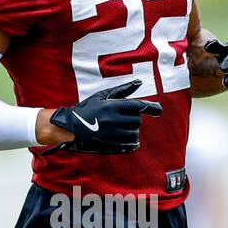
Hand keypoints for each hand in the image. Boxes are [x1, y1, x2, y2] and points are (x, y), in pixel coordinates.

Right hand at [47, 80, 162, 153]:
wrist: (69, 127)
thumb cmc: (86, 108)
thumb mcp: (102, 96)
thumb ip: (123, 90)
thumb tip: (140, 82)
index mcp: (111, 107)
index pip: (137, 107)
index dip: (150, 108)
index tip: (159, 110)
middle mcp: (113, 121)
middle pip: (137, 120)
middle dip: (134, 118)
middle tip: (124, 117)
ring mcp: (111, 135)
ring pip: (134, 134)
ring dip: (133, 130)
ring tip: (124, 128)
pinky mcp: (110, 146)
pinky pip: (129, 145)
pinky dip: (132, 142)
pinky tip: (130, 141)